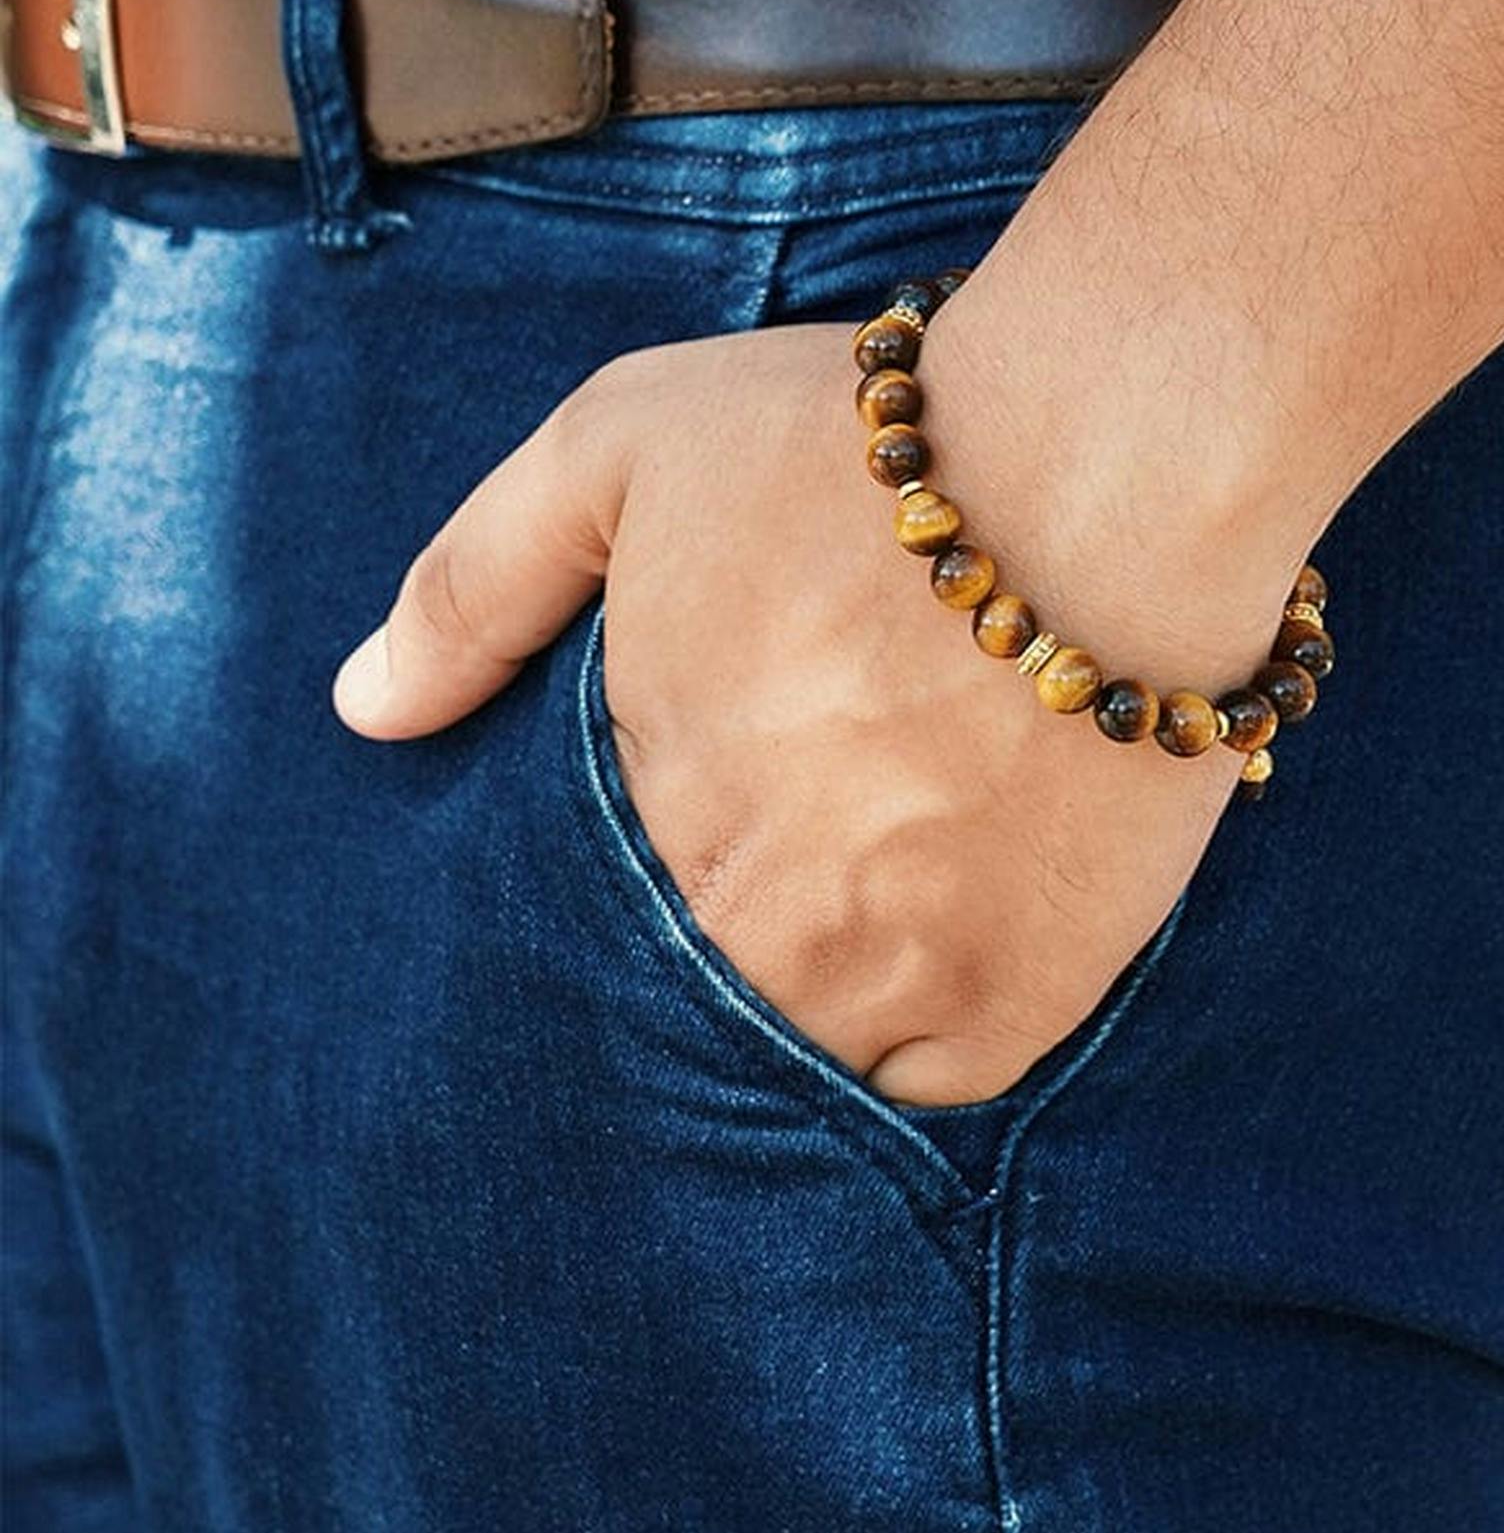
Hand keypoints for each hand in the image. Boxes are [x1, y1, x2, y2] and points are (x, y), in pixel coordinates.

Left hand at [331, 316, 1246, 1106]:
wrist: (1110, 471)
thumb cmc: (855, 450)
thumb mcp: (620, 449)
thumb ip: (477, 582)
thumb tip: (365, 709)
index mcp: (640, 805)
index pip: (582, 915)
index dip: (625, 873)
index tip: (685, 816)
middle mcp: (745, 919)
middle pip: (688, 989)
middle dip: (714, 935)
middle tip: (782, 857)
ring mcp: (881, 977)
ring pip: (798, 1052)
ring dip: (808, 997)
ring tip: (858, 904)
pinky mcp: (1017, 1002)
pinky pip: (930, 1084)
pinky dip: (922, 1036)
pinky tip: (942, 938)